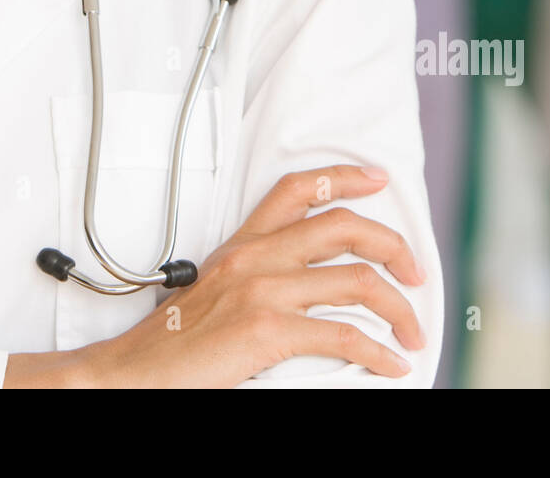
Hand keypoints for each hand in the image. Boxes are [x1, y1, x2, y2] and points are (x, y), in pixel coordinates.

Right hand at [68, 164, 427, 388]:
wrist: (135, 372)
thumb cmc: (172, 340)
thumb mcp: (213, 288)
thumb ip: (254, 275)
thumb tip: (301, 287)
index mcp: (243, 244)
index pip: (297, 189)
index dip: (344, 176)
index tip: (377, 179)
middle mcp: (257, 257)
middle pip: (342, 226)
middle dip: (391, 245)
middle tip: (414, 271)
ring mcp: (264, 291)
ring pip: (357, 281)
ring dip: (398, 308)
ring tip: (411, 331)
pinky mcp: (268, 330)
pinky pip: (344, 334)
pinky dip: (379, 350)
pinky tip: (390, 363)